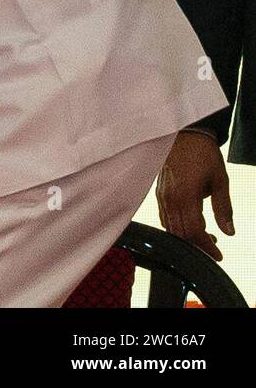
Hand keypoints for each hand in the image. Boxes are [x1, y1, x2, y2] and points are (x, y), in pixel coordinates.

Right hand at [155, 130, 234, 261]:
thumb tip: (229, 231)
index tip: (218, 254)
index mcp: (185, 196)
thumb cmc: (201, 153)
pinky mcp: (159, 192)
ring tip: (205, 236)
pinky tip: (190, 222)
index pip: (193, 232)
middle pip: (180, 233)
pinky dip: (177, 226)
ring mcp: (162, 196)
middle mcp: (170, 198)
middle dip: (197, 245)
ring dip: (187, 237)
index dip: (206, 247)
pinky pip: (165, 217)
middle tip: (213, 248)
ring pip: (170, 227)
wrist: (183, 133)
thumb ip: (224, 208)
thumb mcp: (220, 180)